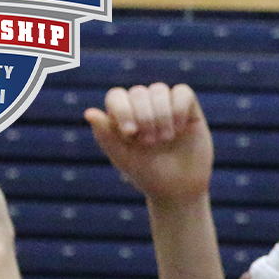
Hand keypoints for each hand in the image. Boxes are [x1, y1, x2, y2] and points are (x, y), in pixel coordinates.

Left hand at [84, 83, 213, 206]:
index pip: (117, 95)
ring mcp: (166, 105)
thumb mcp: (123, 157)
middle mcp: (144, 106)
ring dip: (162, 115)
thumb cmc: (148, 174)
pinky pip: (183, 92)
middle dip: (145, 118)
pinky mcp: (189, 108)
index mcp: (123, 115)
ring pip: (159, 89)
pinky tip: (181, 129)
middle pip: (138, 92)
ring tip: (166, 139)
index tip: (130, 134)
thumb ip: (105, 135)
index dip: (123, 110)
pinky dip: (179, 109)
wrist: (180, 188)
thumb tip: (89, 113)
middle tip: (151, 143)